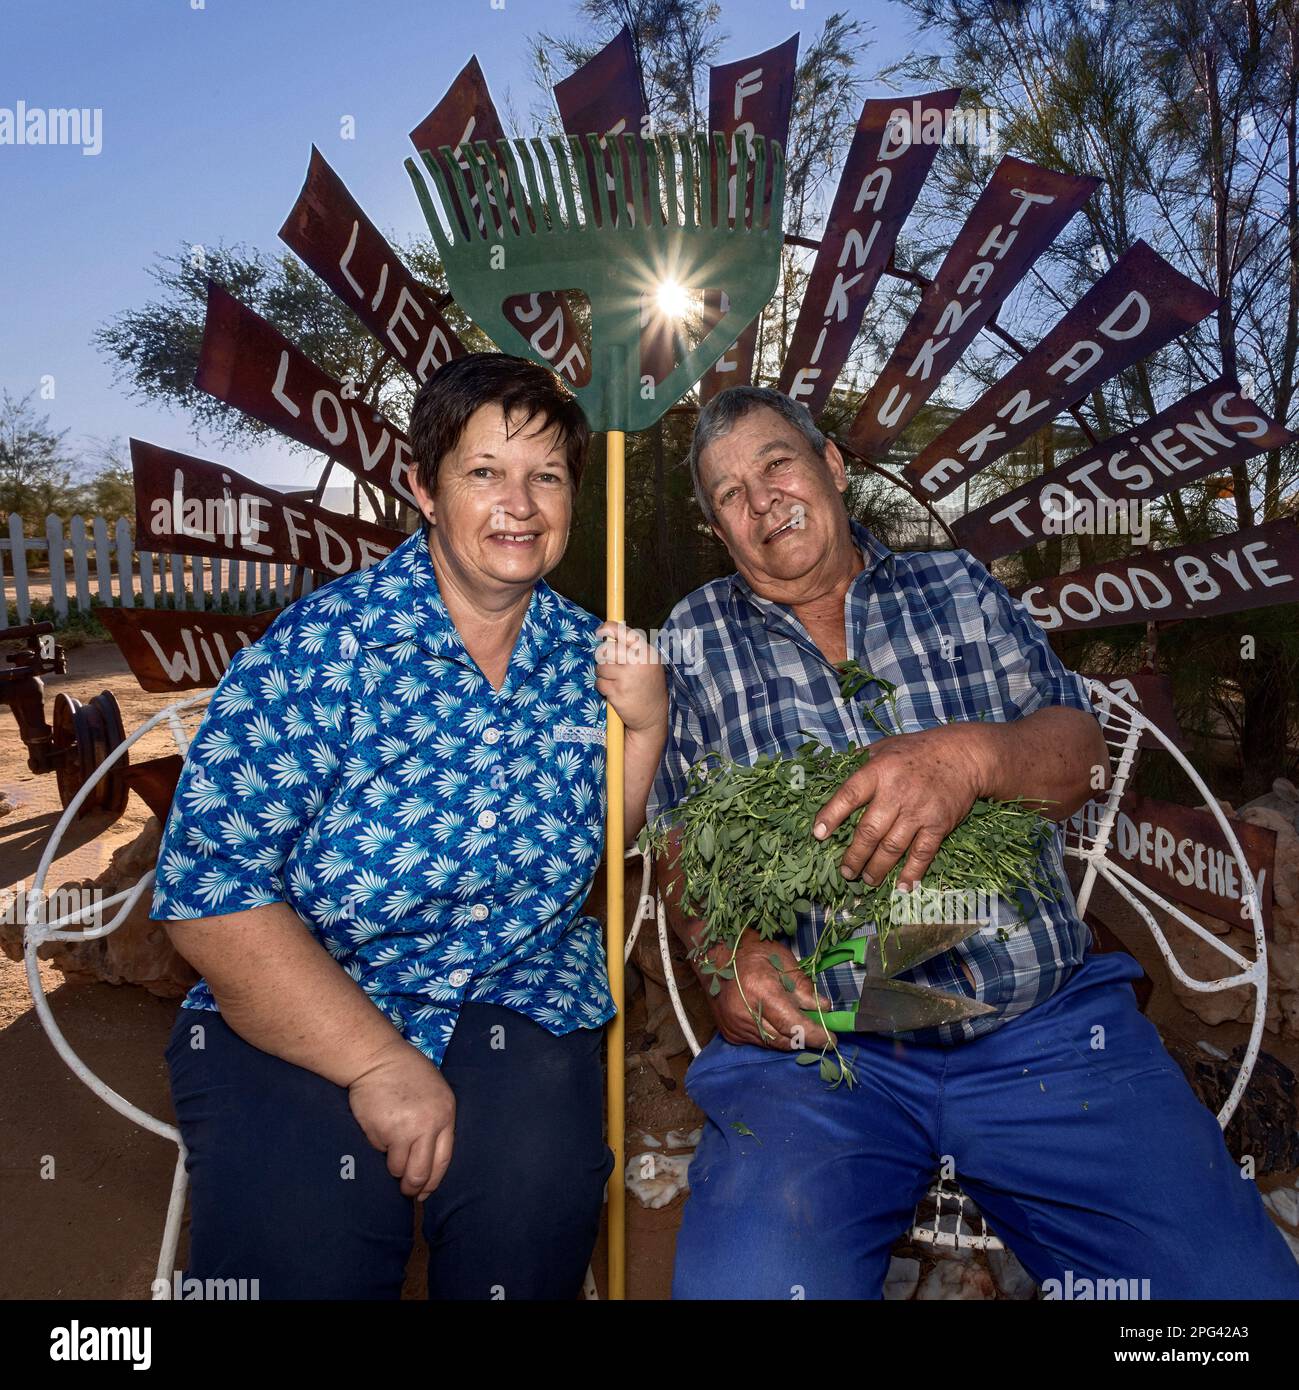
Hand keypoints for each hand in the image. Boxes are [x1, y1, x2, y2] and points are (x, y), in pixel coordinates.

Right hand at [347, 1043, 455, 1201]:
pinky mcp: (383, 1132)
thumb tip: (428, 1157)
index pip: (443, 1160)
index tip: (424, 1192)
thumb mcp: (434, 1093)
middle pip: (421, 1173)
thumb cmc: (405, 1073)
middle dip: (412, 1187)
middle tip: (405, 1190)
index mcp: (446, 1114)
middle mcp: (429, 1125)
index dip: (432, 1181)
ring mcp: (405, 1130)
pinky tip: (379, 1128)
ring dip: (392, 1164)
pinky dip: (378, 1147)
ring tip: (389, 1145)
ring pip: (398, 1167)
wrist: (377, 1058)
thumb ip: (435, 1122)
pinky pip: (380, 1152)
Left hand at [595, 621, 666, 733]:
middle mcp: (638, 662)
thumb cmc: (647, 686)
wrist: (653, 715)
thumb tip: (608, 635)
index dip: (608, 628)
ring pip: (600, 668)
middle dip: (602, 657)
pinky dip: (603, 687)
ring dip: (603, 674)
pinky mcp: (617, 693)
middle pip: (606, 650)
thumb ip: (632, 649)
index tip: (600, 631)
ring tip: (615, 681)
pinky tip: (615, 692)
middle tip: (608, 665)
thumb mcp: (648, 663)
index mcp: (646, 652)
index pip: (625, 632)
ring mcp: (627, 678)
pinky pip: (599, 683)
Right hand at [699, 933, 834, 1052]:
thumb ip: (803, 987)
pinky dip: (772, 1036)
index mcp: (761, 990)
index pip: (794, 1024)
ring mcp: (735, 1025)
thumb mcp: (784, 960)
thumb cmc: (753, 952)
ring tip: (800, 1026)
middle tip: (821, 1034)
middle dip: (805, 1039)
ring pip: (772, 1044)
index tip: (831, 1038)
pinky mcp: (730, 1033)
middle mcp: (745, 1012)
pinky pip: (758, 1042)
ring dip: (789, 1039)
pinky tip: (776, 1023)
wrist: (715, 956)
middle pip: (784, 1040)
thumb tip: (823, 1008)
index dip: (815, 1035)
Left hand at [812, 723, 994, 888]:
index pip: (849, 796)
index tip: (818, 835)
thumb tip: (832, 770)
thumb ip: (860, 761)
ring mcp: (918, 811)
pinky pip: (922, 854)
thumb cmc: (918, 751)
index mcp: (879, 771)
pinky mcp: (938, 825)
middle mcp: (897, 793)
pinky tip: (902, 886)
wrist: (964, 756)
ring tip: (867, 879)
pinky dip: (911, 873)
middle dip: (854, 856)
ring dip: (877, 868)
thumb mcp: (885, 746)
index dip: (831, 816)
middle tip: (846, 872)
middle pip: (869, 831)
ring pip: (892, 847)